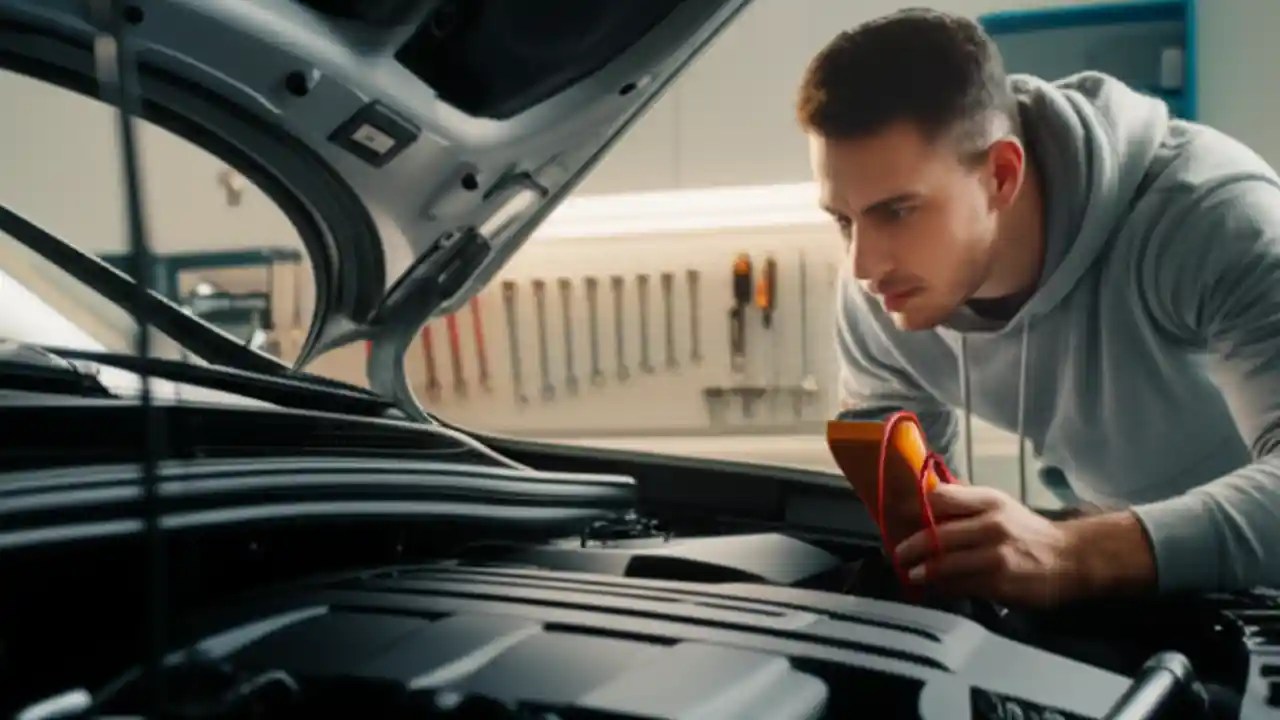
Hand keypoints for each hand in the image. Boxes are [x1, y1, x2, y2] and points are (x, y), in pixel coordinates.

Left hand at [893, 484, 1087, 607]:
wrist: (1069, 559)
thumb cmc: (1026, 530)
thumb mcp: (999, 506)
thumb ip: (964, 503)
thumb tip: (923, 499)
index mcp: (988, 501)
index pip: (940, 497)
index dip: (915, 508)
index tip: (898, 518)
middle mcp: (990, 525)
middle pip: (936, 535)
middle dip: (911, 547)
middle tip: (897, 554)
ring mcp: (994, 556)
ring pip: (945, 564)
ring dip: (922, 572)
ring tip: (910, 574)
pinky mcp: (998, 583)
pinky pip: (960, 586)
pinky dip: (942, 588)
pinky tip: (935, 588)